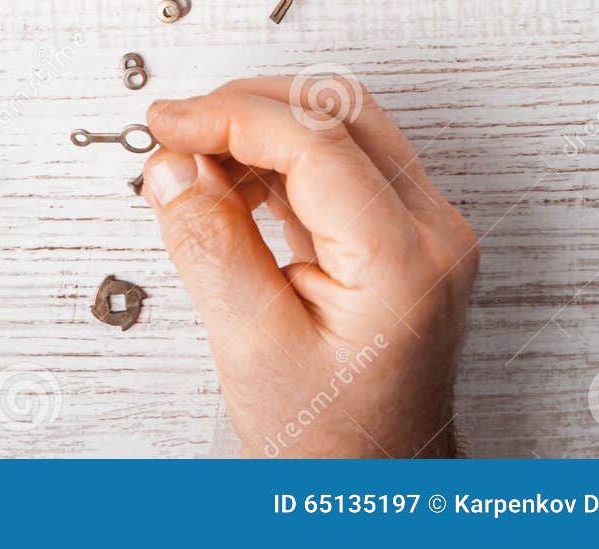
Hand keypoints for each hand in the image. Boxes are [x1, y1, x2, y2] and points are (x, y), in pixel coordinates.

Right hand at [144, 77, 478, 457]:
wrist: (377, 488)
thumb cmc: (333, 441)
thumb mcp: (253, 347)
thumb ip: (210, 246)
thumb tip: (175, 166)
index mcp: (404, 258)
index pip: (314, 141)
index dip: (228, 116)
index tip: (167, 124)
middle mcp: (431, 231)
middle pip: (336, 111)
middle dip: (244, 109)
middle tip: (176, 139)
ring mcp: (424, 230)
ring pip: (338, 126)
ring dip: (257, 130)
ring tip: (194, 172)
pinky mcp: (402, 236)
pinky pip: (338, 162)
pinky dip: (276, 159)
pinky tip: (230, 188)